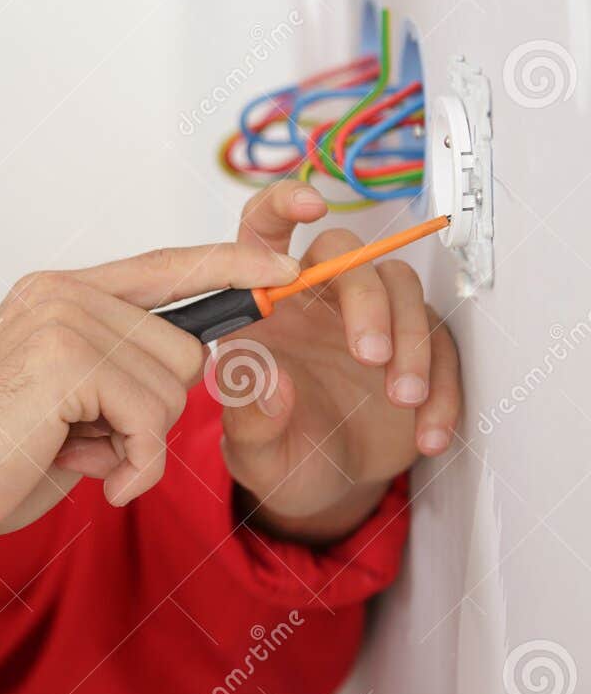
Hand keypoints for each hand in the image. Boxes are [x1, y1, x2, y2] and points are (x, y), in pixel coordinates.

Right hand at [0, 241, 300, 601]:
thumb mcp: (59, 402)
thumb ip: (113, 374)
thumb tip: (183, 374)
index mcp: (55, 294)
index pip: (163, 267)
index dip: (229, 265)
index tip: (282, 265)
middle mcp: (60, 292)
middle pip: (183, 347)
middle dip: (156, 413)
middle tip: (91, 443)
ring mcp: (62, 319)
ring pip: (174, 385)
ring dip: (139, 442)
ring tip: (74, 455)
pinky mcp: (66, 360)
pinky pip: (152, 419)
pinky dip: (135, 465)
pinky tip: (89, 477)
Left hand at [212, 182, 462, 543]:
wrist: (325, 488)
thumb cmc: (279, 455)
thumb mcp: (255, 453)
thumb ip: (252, 420)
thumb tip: (267, 380)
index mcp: (264, 308)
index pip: (264, 233)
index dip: (283, 205)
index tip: (311, 207)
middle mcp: (315, 301)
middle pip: (347, 257)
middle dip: (366, 298)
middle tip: (368, 356)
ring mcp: (370, 319)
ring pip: (402, 289)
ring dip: (409, 341)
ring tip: (400, 399)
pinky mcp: (415, 347)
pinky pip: (441, 345)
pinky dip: (442, 387)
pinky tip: (426, 432)